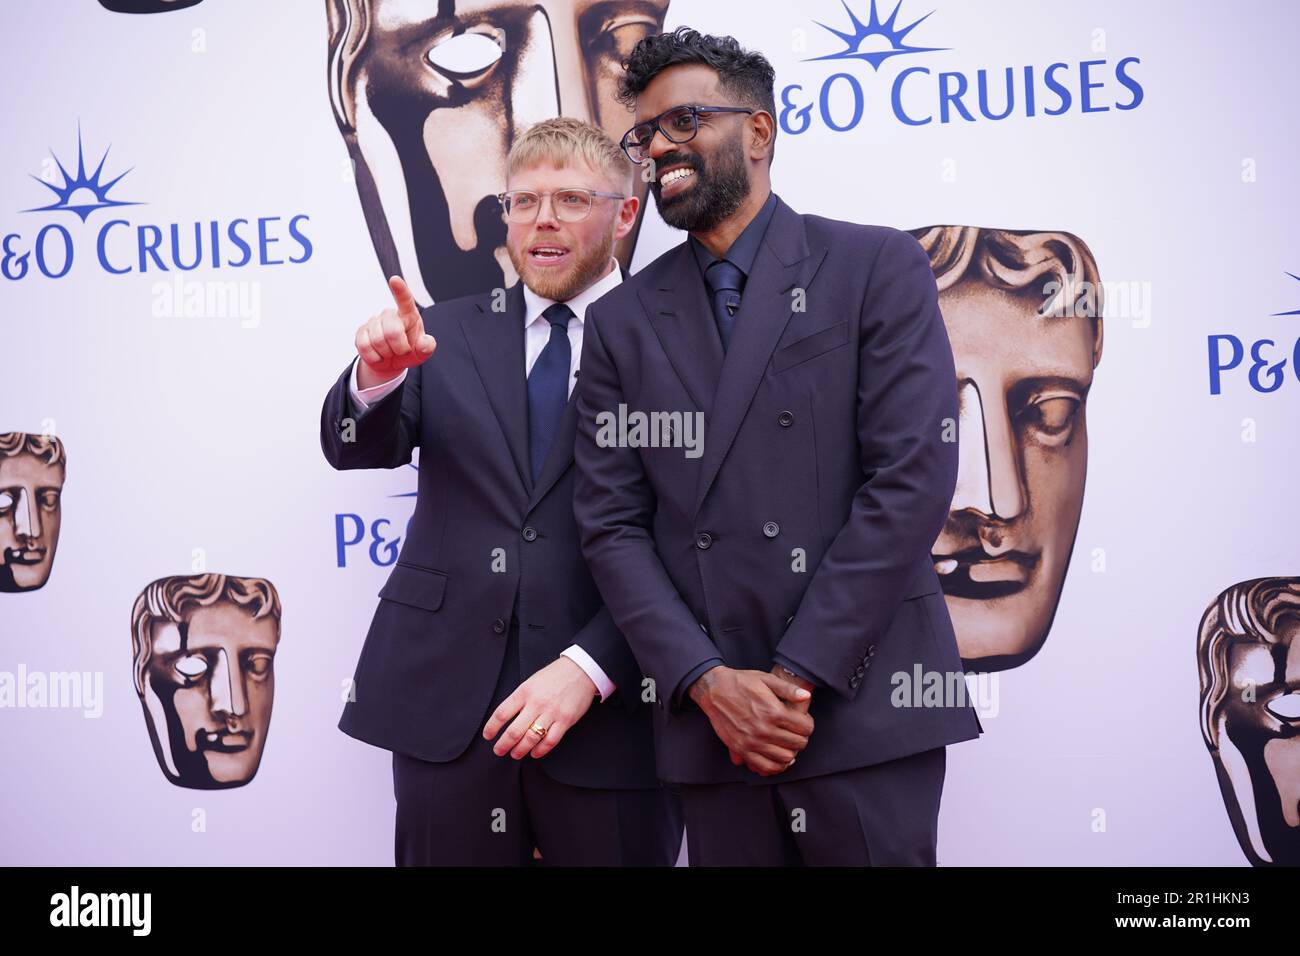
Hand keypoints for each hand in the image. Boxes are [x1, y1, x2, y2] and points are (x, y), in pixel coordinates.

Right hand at [354, 275, 436, 388]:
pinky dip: (375, 357)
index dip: (400, 290)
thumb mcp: (422, 352)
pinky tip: (379, 355)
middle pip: (392, 331)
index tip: (394, 280)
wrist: (391, 362)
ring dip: (387, 353)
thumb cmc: (409, 350)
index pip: (405, 300)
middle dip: (399, 348)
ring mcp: (374, 322)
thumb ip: (427, 347)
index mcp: (408, 314)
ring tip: (390, 352)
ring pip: (377, 340)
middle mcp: (390, 314)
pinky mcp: (361, 332)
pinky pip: (365, 346)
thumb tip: (425, 342)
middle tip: (402, 351)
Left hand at [482, 656, 597, 759]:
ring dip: (520, 750)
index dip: (492, 728)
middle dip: (503, 745)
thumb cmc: (555, 676)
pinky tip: (534, 753)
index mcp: (524, 692)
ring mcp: (551, 713)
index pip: (501, 714)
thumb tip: (506, 717)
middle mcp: (536, 703)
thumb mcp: (531, 681)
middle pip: (514, 731)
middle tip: (499, 750)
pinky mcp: (565, 721)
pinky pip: (550, 741)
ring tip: (515, 754)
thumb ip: (520, 698)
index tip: (488, 735)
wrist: (580, 670)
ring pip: (530, 739)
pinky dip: (540, 750)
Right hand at [688, 666, 813, 776]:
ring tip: (787, 743)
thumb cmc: (741, 683)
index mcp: (773, 711)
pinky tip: (778, 757)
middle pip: (798, 744)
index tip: (803, 721)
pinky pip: (766, 767)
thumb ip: (788, 689)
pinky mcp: (741, 750)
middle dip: (802, 738)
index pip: (805, 728)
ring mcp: (752, 742)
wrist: (714, 690)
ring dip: (791, 751)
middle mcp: (764, 729)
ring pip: (785, 758)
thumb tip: (806, 696)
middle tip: (796, 732)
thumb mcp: (766, 679)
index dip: (808, 724)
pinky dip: (776, 766)